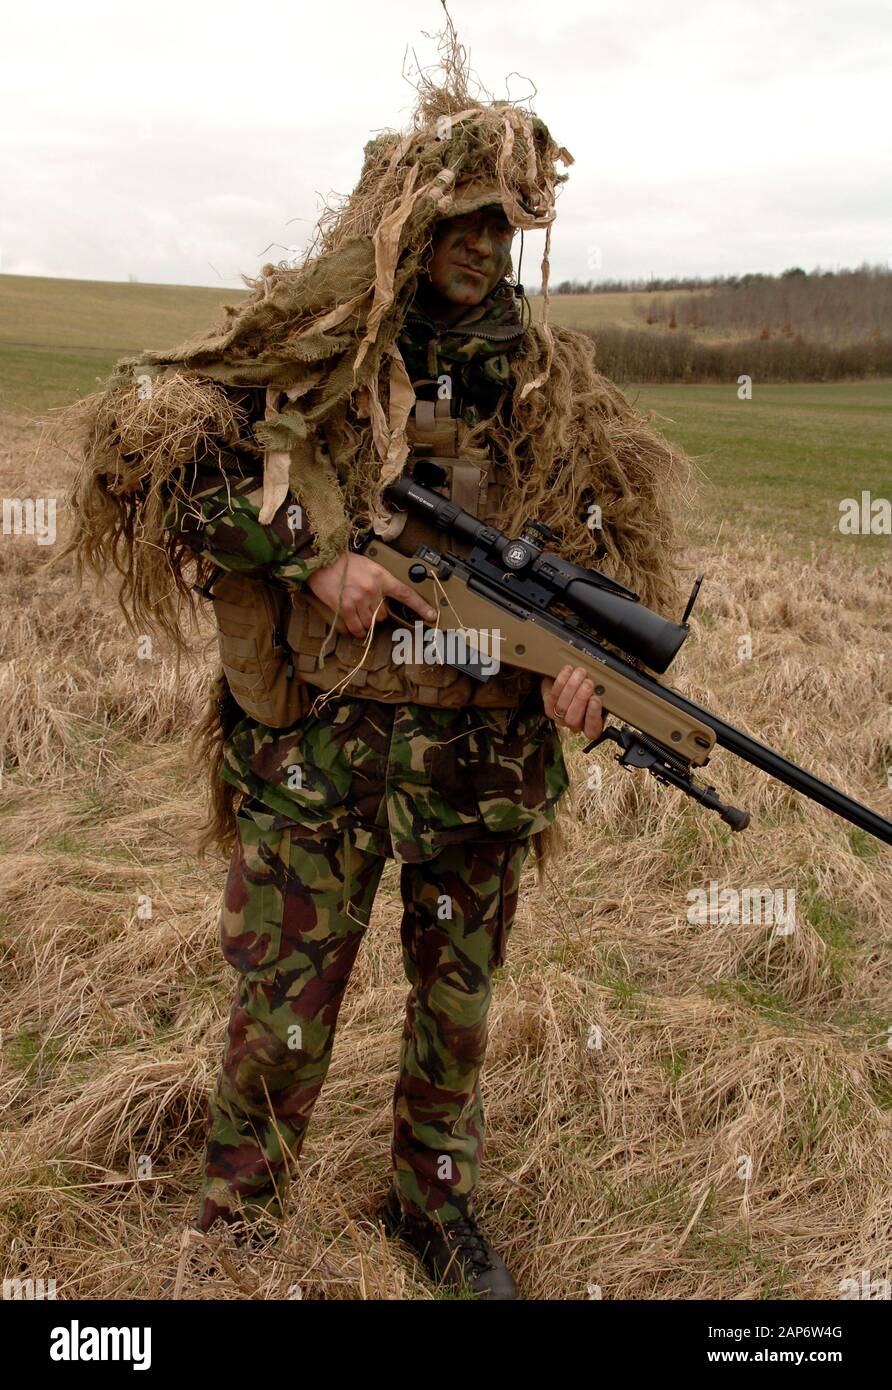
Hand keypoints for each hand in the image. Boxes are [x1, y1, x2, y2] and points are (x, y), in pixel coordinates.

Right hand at [306, 552, 437, 639]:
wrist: (322, 561)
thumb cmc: (344, 563)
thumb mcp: (369, 566)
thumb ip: (379, 581)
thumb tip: (385, 599)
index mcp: (382, 577)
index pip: (406, 593)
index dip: (421, 606)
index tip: (432, 615)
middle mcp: (373, 589)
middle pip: (384, 614)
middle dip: (377, 612)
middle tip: (366, 604)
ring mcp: (360, 600)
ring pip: (372, 622)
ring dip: (366, 621)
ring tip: (357, 609)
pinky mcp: (346, 608)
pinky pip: (358, 628)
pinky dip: (358, 630)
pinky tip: (355, 625)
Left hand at [541, 665, 604, 738]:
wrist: (565, 683)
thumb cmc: (585, 689)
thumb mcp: (598, 694)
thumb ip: (601, 695)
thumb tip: (603, 688)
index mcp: (590, 724)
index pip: (592, 730)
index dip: (593, 716)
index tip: (595, 700)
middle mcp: (574, 724)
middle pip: (574, 720)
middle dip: (581, 699)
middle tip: (588, 683)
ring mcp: (559, 717)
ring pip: (562, 707)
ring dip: (571, 687)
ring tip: (580, 673)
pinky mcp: (548, 707)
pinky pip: (553, 696)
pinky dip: (561, 682)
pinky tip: (567, 671)